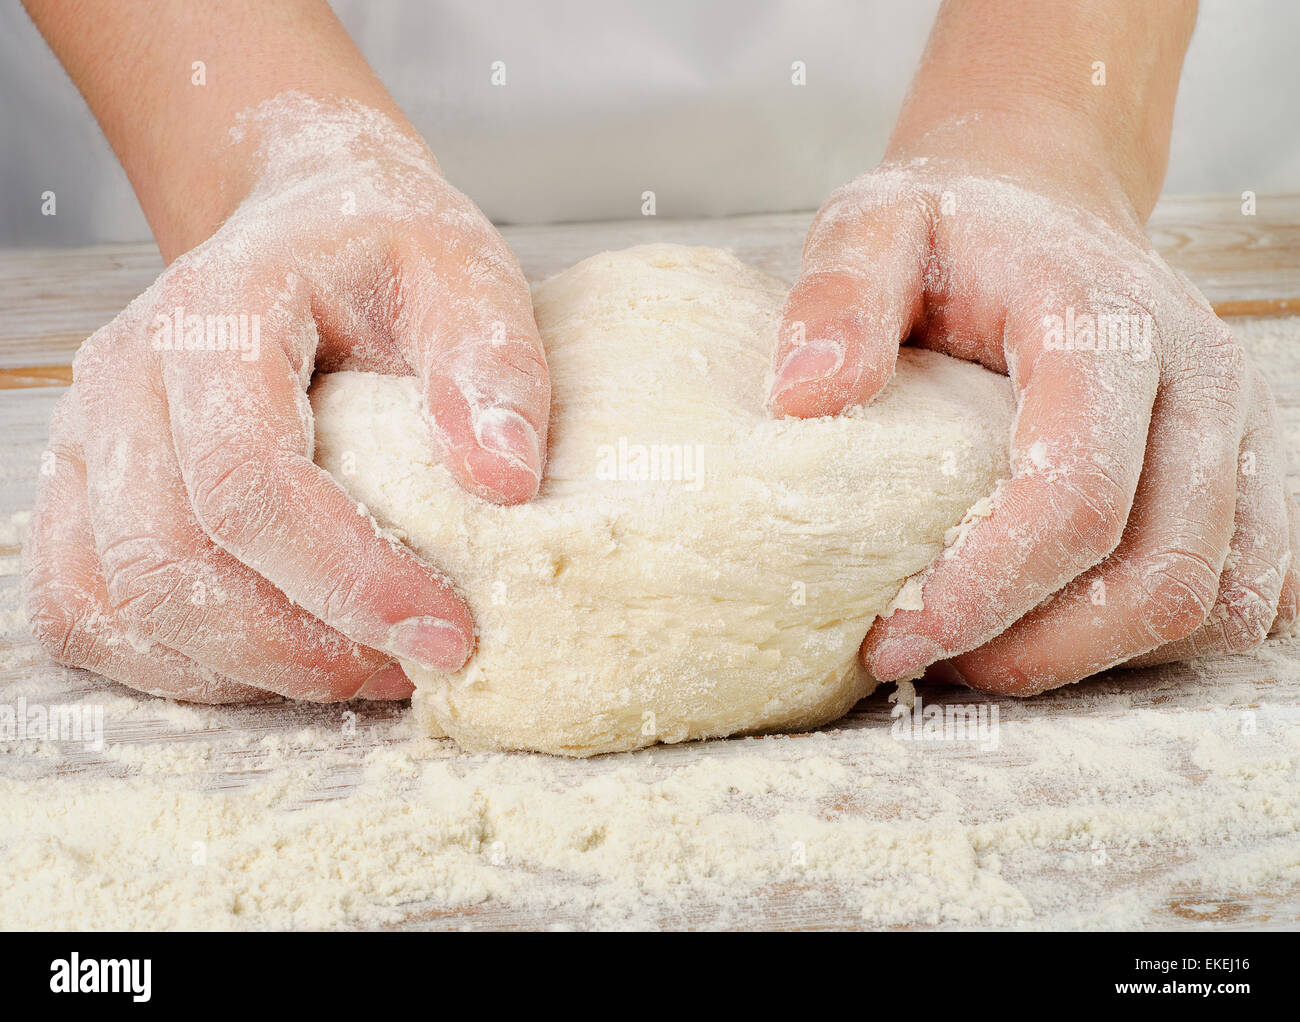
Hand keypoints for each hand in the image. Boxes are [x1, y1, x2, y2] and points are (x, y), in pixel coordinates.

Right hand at [23, 95, 549, 701]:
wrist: (305, 223)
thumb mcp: (466, 276)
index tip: (448, 633)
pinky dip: (178, 665)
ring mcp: (88, 437)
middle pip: (168, 557)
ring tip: (361, 667)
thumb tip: (504, 484)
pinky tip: (278, 661)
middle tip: (412, 666)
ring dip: (245, 668)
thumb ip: (492, 364)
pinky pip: (85, 610)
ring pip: (116, 601)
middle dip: (299, 646)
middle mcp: (126, 375)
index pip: (246, 475)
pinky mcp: (83, 492)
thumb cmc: (385, 251)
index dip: (346, 576)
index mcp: (217, 310)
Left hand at [770, 142, 1297, 693]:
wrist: (1047, 209)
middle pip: (1160, 576)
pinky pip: (1248, 597)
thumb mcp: (873, 228)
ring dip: (1092, 659)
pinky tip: (1057, 628)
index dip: (985, 593)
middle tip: (927, 664)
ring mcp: (1244, 432)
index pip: (1076, 497)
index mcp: (1108, 324)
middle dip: (1036, 652)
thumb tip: (804, 397)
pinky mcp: (1254, 472)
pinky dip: (1154, 642)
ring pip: (1215, 604)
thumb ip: (838, 296)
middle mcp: (1203, 380)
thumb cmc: (955, 231)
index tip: (890, 640)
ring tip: (981, 653)